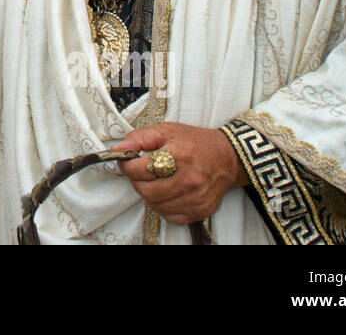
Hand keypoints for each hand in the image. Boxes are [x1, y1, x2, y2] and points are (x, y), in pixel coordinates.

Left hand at [112, 122, 244, 224]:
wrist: (227, 158)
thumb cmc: (196, 143)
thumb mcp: (166, 131)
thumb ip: (139, 138)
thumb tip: (117, 150)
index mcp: (179, 156)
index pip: (140, 170)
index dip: (128, 165)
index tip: (130, 162)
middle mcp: (189, 180)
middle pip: (145, 191)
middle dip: (138, 181)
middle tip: (144, 172)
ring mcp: (196, 198)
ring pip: (155, 205)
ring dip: (150, 193)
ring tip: (159, 180)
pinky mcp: (200, 210)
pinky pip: (169, 215)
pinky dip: (164, 205)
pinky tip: (170, 191)